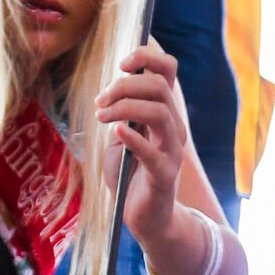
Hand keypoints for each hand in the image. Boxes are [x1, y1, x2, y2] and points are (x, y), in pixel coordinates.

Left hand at [97, 42, 185, 248]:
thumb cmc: (130, 174)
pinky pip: (152, 150)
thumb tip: (114, 88)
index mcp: (164, 113)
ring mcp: (172, 151)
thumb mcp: (122, 135)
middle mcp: (173, 128)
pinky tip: (116, 132)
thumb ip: (122, 112)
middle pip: (160, 87)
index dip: (147, 57)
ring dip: (125, 107)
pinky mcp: (164, 175)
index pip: (167, 70)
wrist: (144, 217)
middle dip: (125, 86)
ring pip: (160, 112)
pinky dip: (133, 137)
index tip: (122, 64)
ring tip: (101, 117)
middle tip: (100, 101)